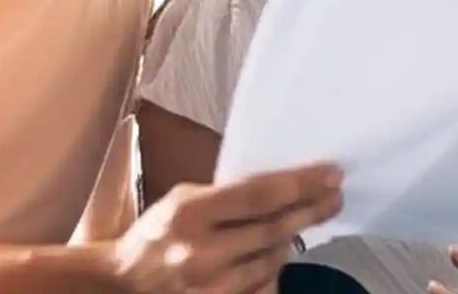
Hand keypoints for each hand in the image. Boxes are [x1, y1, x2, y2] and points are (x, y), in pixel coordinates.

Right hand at [109, 163, 343, 293]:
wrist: (123, 284)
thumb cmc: (156, 233)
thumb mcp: (183, 199)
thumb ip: (227, 196)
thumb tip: (283, 190)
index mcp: (190, 213)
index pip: (259, 195)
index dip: (300, 185)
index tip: (331, 174)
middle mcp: (202, 253)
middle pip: (274, 230)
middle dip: (310, 210)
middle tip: (335, 196)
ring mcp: (212, 288)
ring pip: (273, 261)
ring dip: (289, 240)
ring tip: (300, 221)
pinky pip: (263, 287)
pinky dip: (271, 270)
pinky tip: (272, 254)